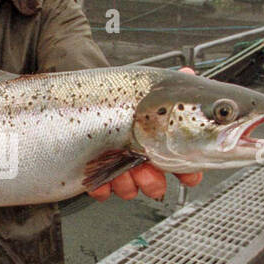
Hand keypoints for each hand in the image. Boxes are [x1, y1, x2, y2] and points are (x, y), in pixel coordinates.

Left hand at [88, 66, 203, 200]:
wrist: (74, 98)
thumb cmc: (113, 96)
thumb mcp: (144, 87)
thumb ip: (170, 84)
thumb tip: (189, 72)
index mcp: (156, 141)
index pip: (182, 163)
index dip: (188, 172)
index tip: (188, 175)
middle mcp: (138, 157)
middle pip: (155, 182)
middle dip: (154, 182)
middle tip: (149, 168)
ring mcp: (116, 168)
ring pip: (129, 189)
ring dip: (127, 184)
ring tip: (122, 170)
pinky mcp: (93, 176)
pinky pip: (101, 191)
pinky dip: (101, 187)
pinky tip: (98, 177)